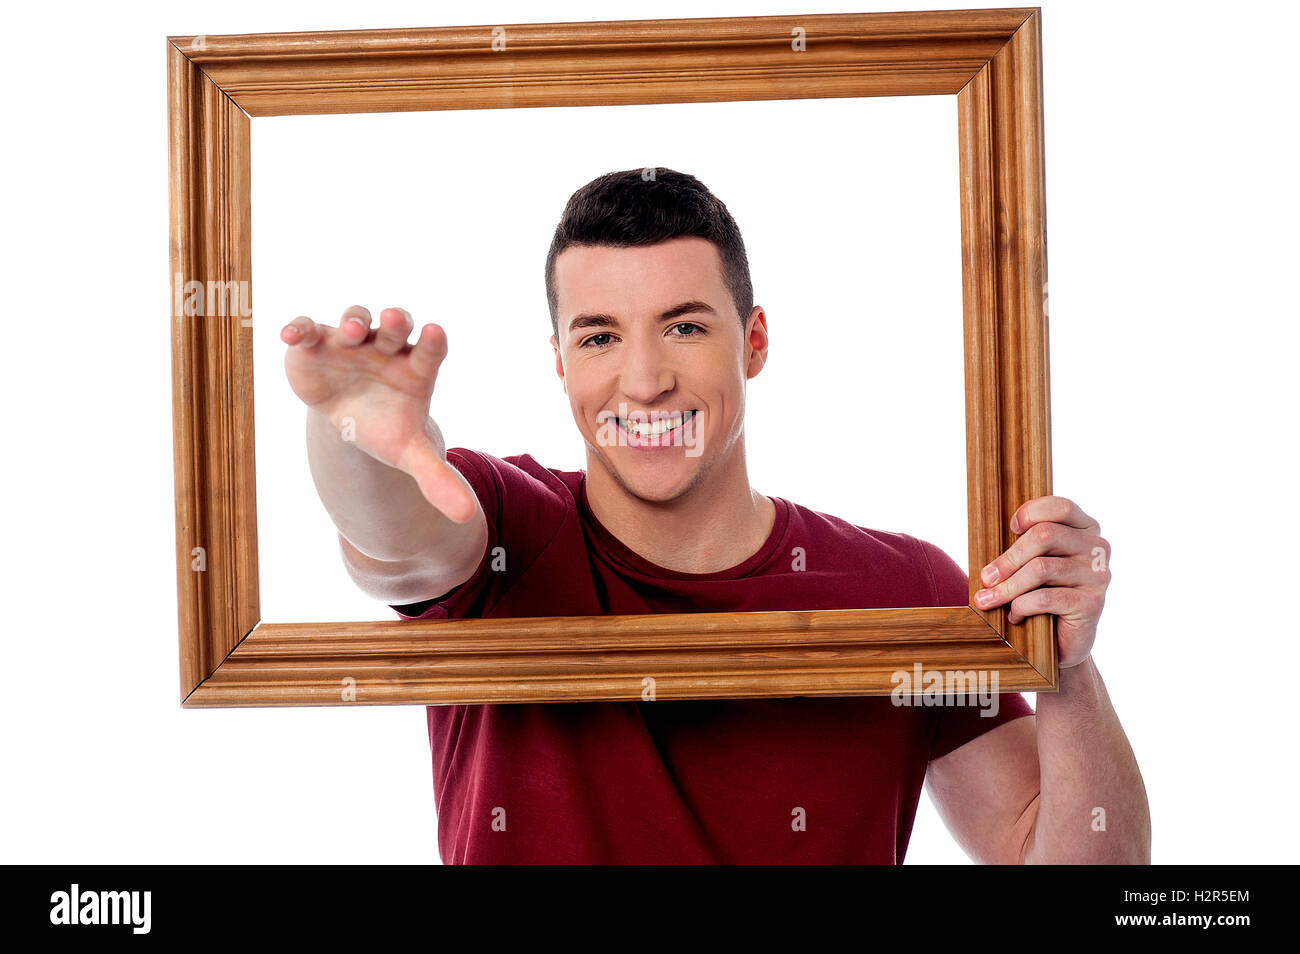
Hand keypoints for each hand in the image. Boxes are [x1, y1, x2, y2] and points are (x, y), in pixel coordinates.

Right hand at [281, 304, 476, 522]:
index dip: (433, 342)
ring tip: (352, 331)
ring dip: (354, 321)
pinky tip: (290, 335)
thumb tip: (467, 516)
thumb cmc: (388, 427)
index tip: (436, 333)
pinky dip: (300, 328)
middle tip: (394, 321)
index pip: (430, 352)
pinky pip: (309, 329)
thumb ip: (437, 479)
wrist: (352, 417)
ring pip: (355, 321)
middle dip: (395, 323)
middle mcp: (387, 348)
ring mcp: (352, 343)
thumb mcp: (410, 454)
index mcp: (415, 370)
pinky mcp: (317, 344)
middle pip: (395, 328)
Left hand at [972, 495, 1110, 668]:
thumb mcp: (1031, 564)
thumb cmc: (1041, 595)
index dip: (1031, 512)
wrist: (1063, 642)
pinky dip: (1021, 606)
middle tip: (985, 578)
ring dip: (1007, 587)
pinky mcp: (1093, 604)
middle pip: (1045, 535)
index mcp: (1085, 530)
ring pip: (1041, 568)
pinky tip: (1014, 616)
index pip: (1061, 507)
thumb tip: (986, 541)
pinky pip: (1046, 598)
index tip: (1009, 528)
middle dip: (1008, 558)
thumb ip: (1022, 546)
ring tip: (988, 601)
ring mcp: (1098, 576)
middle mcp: (1097, 549)